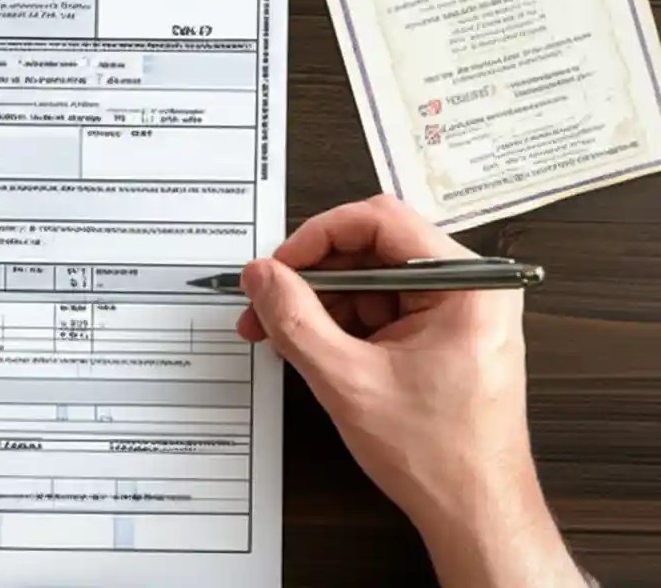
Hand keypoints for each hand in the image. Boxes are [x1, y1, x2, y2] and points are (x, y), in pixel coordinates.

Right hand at [237, 195, 588, 587]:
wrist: (474, 513)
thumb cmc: (437, 456)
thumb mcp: (348, 380)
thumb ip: (295, 319)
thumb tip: (261, 276)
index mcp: (466, 285)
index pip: (381, 221)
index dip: (318, 237)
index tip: (279, 266)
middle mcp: (469, 288)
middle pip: (373, 250)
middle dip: (312, 278)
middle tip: (266, 301)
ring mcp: (457, 312)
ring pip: (371, 281)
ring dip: (321, 304)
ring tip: (278, 333)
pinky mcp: (442, 335)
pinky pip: (382, 310)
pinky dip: (342, 325)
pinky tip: (310, 346)